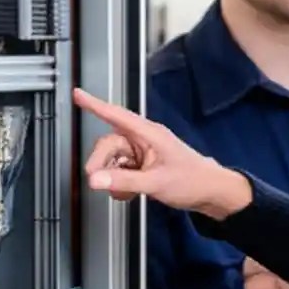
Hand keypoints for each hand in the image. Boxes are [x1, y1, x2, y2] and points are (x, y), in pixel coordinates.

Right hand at [73, 88, 252, 218]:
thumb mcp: (156, 183)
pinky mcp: (142, 167)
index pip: (116, 115)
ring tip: (124, 192)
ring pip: (113, 160)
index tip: (78, 94)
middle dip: (101, 163)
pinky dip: (119, 184)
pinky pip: (120, 172)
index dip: (95, 104)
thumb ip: (123, 181)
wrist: (211, 194)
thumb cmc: (192, 180)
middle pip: (109, 144)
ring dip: (112, 177)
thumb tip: (95, 179)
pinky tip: (129, 194)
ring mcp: (142, 154)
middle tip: (96, 180)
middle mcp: (143, 140)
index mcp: (149, 134)